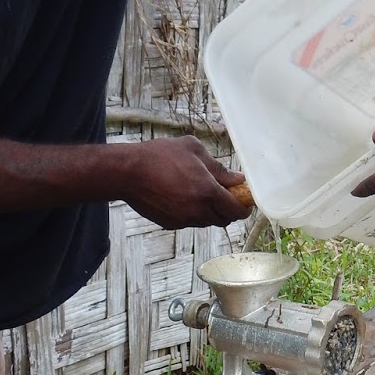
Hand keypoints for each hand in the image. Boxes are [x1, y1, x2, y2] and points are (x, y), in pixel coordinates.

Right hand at [117, 137, 250, 228]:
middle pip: (224, 219)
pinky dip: (194, 213)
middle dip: (229, 210)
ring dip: (211, 211)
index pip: (236, 210)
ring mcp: (183, 220)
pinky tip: (184, 197)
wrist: (128, 172)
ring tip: (202, 193)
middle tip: (227, 196)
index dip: (244, 207)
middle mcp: (198, 211)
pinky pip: (190, 222)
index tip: (245, 200)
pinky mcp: (171, 224)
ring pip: (207, 222)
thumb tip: (237, 179)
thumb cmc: (160, 156)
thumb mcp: (194, 150)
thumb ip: (219, 168)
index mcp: (207, 192)